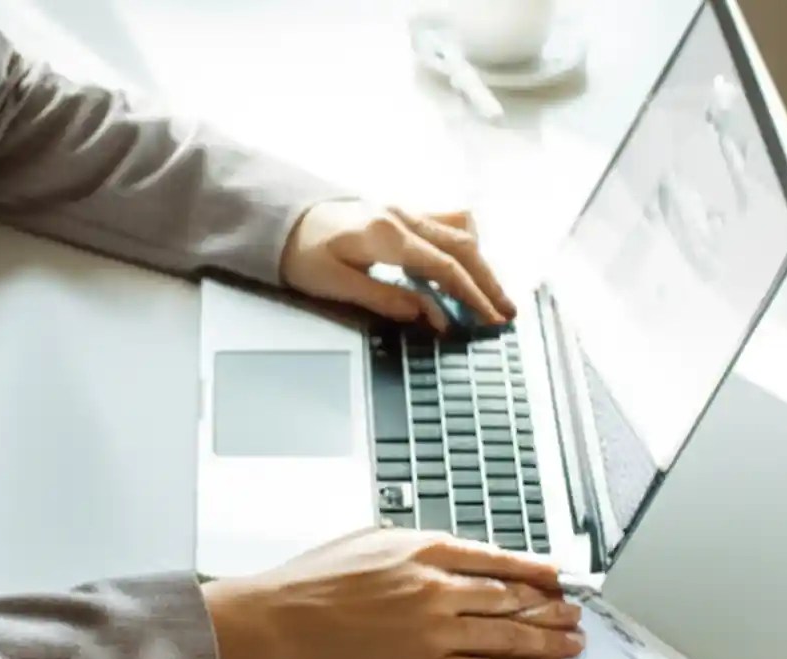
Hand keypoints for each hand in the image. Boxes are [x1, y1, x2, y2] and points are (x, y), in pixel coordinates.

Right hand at [202, 529, 582, 658]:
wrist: (283, 617)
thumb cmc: (315, 579)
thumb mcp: (370, 539)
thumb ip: (416, 545)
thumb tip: (447, 552)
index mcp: (425, 549)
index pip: (498, 558)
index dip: (535, 569)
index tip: (557, 575)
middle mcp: (438, 587)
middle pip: (512, 597)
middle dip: (550, 606)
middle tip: (574, 611)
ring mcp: (435, 629)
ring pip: (508, 634)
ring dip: (548, 639)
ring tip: (572, 642)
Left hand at [280, 201, 517, 332]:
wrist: (281, 220)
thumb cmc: (302, 255)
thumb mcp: (336, 284)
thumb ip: (385, 297)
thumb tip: (428, 315)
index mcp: (387, 234)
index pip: (444, 266)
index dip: (471, 295)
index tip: (489, 319)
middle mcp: (402, 216)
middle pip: (463, 245)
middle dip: (488, 281)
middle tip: (505, 313)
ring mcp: (403, 210)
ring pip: (459, 230)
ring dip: (481, 261)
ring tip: (492, 294)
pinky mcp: (401, 213)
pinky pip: (445, 222)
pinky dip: (463, 245)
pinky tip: (465, 268)